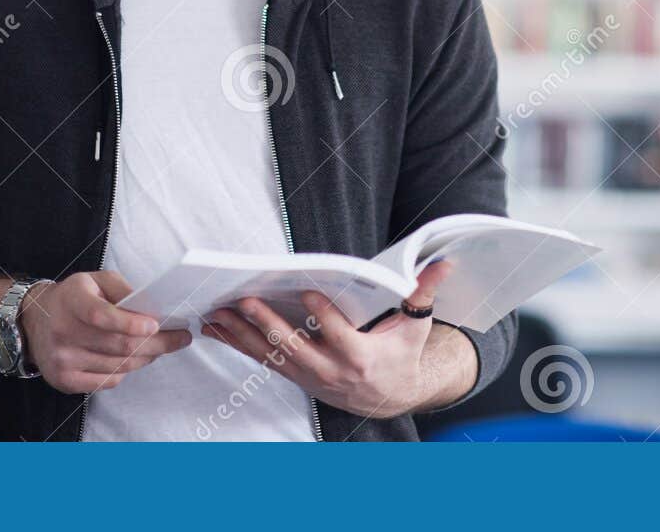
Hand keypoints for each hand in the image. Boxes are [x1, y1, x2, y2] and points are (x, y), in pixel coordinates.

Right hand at [18, 270, 191, 393]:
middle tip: (180, 338)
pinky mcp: (64, 380)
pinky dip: (127, 370)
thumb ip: (124, 291)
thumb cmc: (74, 298)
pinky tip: (133, 358)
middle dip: (158, 343)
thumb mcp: (97, 280)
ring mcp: (62, 360)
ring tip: (161, 346)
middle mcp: (63, 332)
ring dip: (147, 357)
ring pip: (119, 365)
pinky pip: (108, 381)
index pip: (101, 316)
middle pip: (119, 345)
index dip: (131, 322)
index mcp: (72, 301)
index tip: (156, 325)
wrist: (35, 321)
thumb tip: (154, 309)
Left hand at [202, 260, 473, 418]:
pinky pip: (262, 361)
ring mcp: (310, 377)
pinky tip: (216, 328)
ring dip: (242, 334)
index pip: (339, 334)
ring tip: (218, 312)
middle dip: (267, 324)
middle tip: (245, 300)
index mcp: (361, 356)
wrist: (392, 396)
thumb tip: (443, 263)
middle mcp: (331, 371)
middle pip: (294, 348)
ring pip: (271, 356)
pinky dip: (238, 344)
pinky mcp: (296, 377)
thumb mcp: (417, 326)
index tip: (307, 292)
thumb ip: (423, 293)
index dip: (324, 314)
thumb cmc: (402, 354)